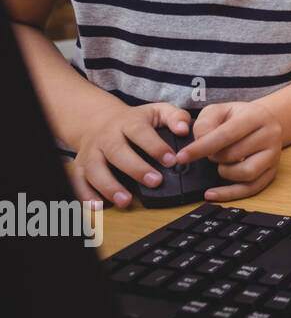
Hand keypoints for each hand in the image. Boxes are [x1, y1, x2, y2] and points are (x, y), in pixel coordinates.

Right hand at [70, 102, 192, 206]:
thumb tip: (184, 130)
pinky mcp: (81, 165)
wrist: (96, 119)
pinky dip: (85, 194)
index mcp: (128, 122)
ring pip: (95, 168)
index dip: (155, 146)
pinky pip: (78, 180)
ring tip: (125, 200)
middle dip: (135, 168)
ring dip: (109, 186)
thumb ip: (175, 117)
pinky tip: (98, 205)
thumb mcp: (157, 112)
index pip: (141, 132)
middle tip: (155, 181)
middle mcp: (107, 137)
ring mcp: (91, 152)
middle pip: (117, 151)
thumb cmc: (133, 121)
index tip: (171, 160)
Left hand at [176, 102, 282, 200]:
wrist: (266, 121)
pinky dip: (229, 193)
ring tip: (221, 163)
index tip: (181, 157)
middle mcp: (269, 135)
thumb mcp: (219, 110)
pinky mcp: (272, 171)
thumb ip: (204, 123)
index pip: (226, 135)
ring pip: (245, 173)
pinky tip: (212, 193)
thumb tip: (200, 143)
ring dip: (225, 172)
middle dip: (214, 156)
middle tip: (211, 152)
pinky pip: (251, 189)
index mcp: (256, 116)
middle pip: (234, 155)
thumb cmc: (239, 117)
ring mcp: (273, 155)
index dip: (201, 148)